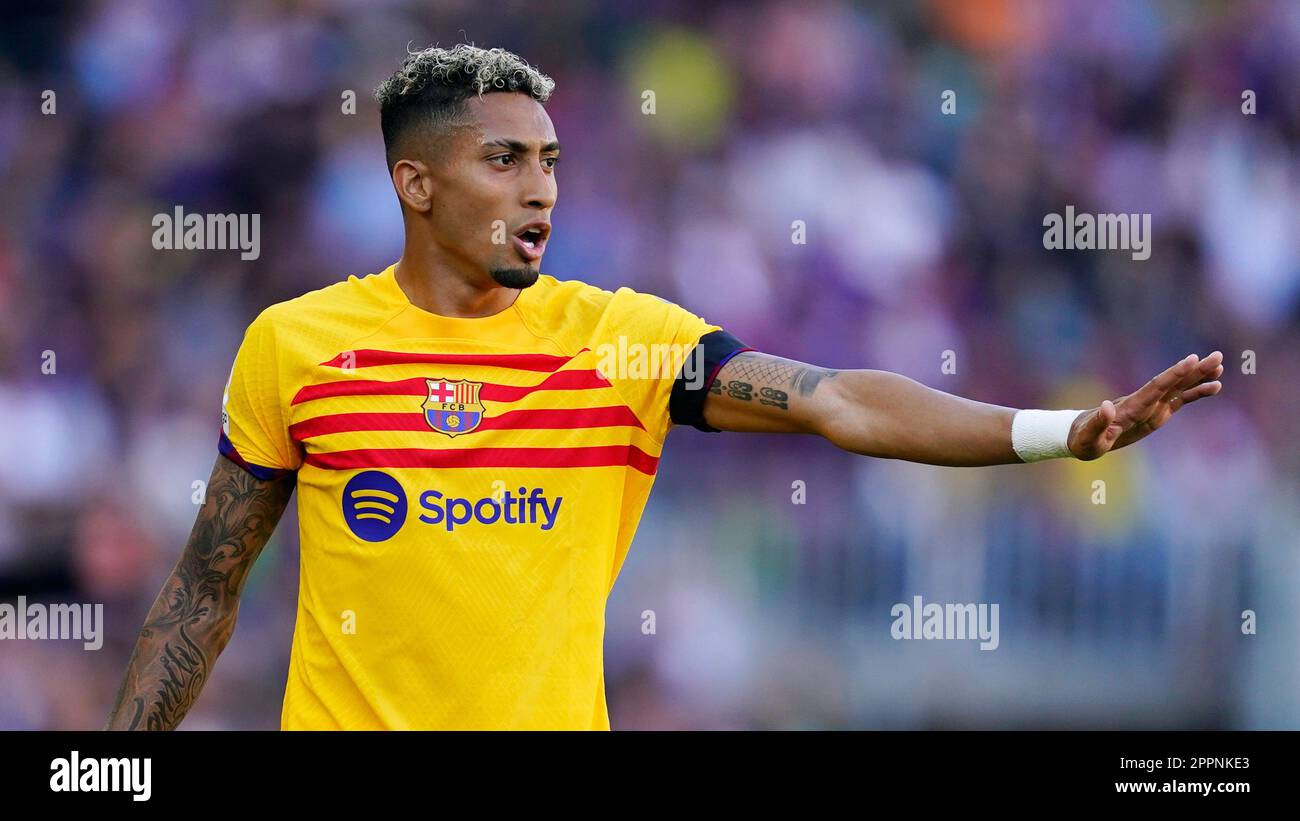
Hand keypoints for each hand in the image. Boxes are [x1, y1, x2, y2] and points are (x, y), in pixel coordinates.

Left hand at [1067, 351, 1223, 460]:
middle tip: (1218, 356)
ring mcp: (1151, 406)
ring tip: (1220, 366)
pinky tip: (1214, 387)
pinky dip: (1196, 393)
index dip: (1173, 374)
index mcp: (1130, 407)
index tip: (1191, 360)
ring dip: (1199, 377)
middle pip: (1172, 382)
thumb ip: (1098, 423)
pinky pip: (1179, 401)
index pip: (1155, 387)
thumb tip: (1106, 406)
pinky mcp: (1155, 414)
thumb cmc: (1083, 439)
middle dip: (1194, 371)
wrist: (1081, 437)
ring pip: (1179, 388)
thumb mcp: (1088, 437)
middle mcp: (1143, 402)